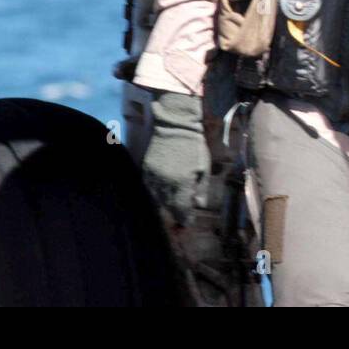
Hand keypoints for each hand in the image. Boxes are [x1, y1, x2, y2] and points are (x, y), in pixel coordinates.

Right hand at [139, 90, 212, 221]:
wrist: (175, 125)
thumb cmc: (193, 145)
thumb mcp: (203, 167)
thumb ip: (201, 188)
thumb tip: (198, 205)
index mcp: (181, 184)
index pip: (181, 210)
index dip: (185, 219)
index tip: (188, 222)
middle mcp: (164, 183)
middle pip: (168, 207)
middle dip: (175, 213)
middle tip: (181, 217)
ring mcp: (153, 177)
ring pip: (156, 200)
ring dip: (165, 205)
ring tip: (172, 206)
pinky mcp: (145, 169)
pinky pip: (149, 189)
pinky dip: (155, 194)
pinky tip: (161, 194)